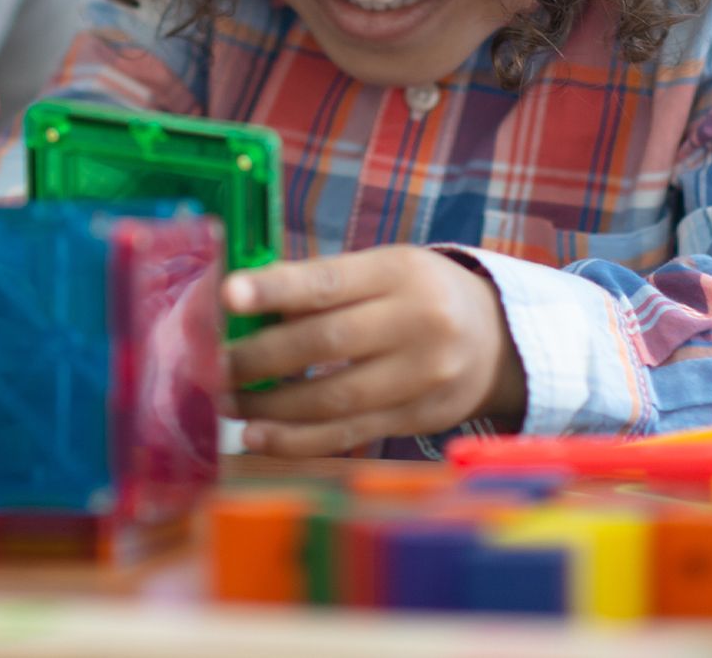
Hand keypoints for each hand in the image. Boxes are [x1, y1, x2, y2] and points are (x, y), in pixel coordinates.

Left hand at [220, 247, 524, 456]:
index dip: (275, 289)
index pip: (328, 281)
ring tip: (225, 402)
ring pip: (334, 399)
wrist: (498, 339)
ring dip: (270, 406)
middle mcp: (418, 322)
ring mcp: (422, 376)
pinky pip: (349, 434)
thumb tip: (240, 305)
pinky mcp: (418, 418)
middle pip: (326, 344)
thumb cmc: (416, 294)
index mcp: (399, 272)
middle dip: (260, 358)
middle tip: (213, 365)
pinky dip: (298, 440)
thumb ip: (320, 286)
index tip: (228, 294)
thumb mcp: (382, 271)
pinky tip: (259, 435)